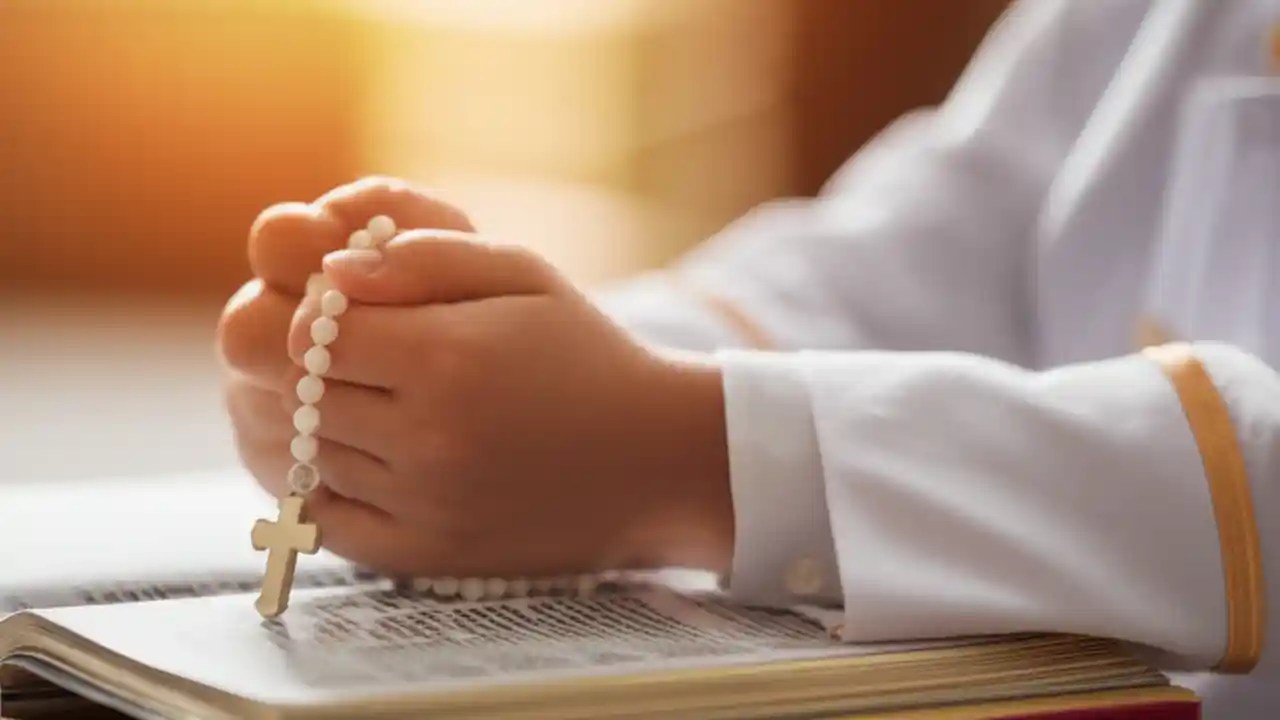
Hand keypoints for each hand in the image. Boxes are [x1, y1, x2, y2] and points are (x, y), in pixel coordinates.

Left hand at [220, 181, 732, 578]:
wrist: (654, 459)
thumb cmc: (585, 355)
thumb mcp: (525, 276)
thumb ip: (427, 257)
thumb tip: (333, 271)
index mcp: (447, 357)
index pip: (314, 333)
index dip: (325, 318)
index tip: (361, 318)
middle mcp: (427, 438)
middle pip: (306, 396)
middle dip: (325, 372)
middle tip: (374, 365)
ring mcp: (424, 504)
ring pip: (312, 456)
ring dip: (330, 428)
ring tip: (388, 411)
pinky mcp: (426, 555)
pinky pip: (329, 520)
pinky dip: (330, 489)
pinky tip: (374, 462)